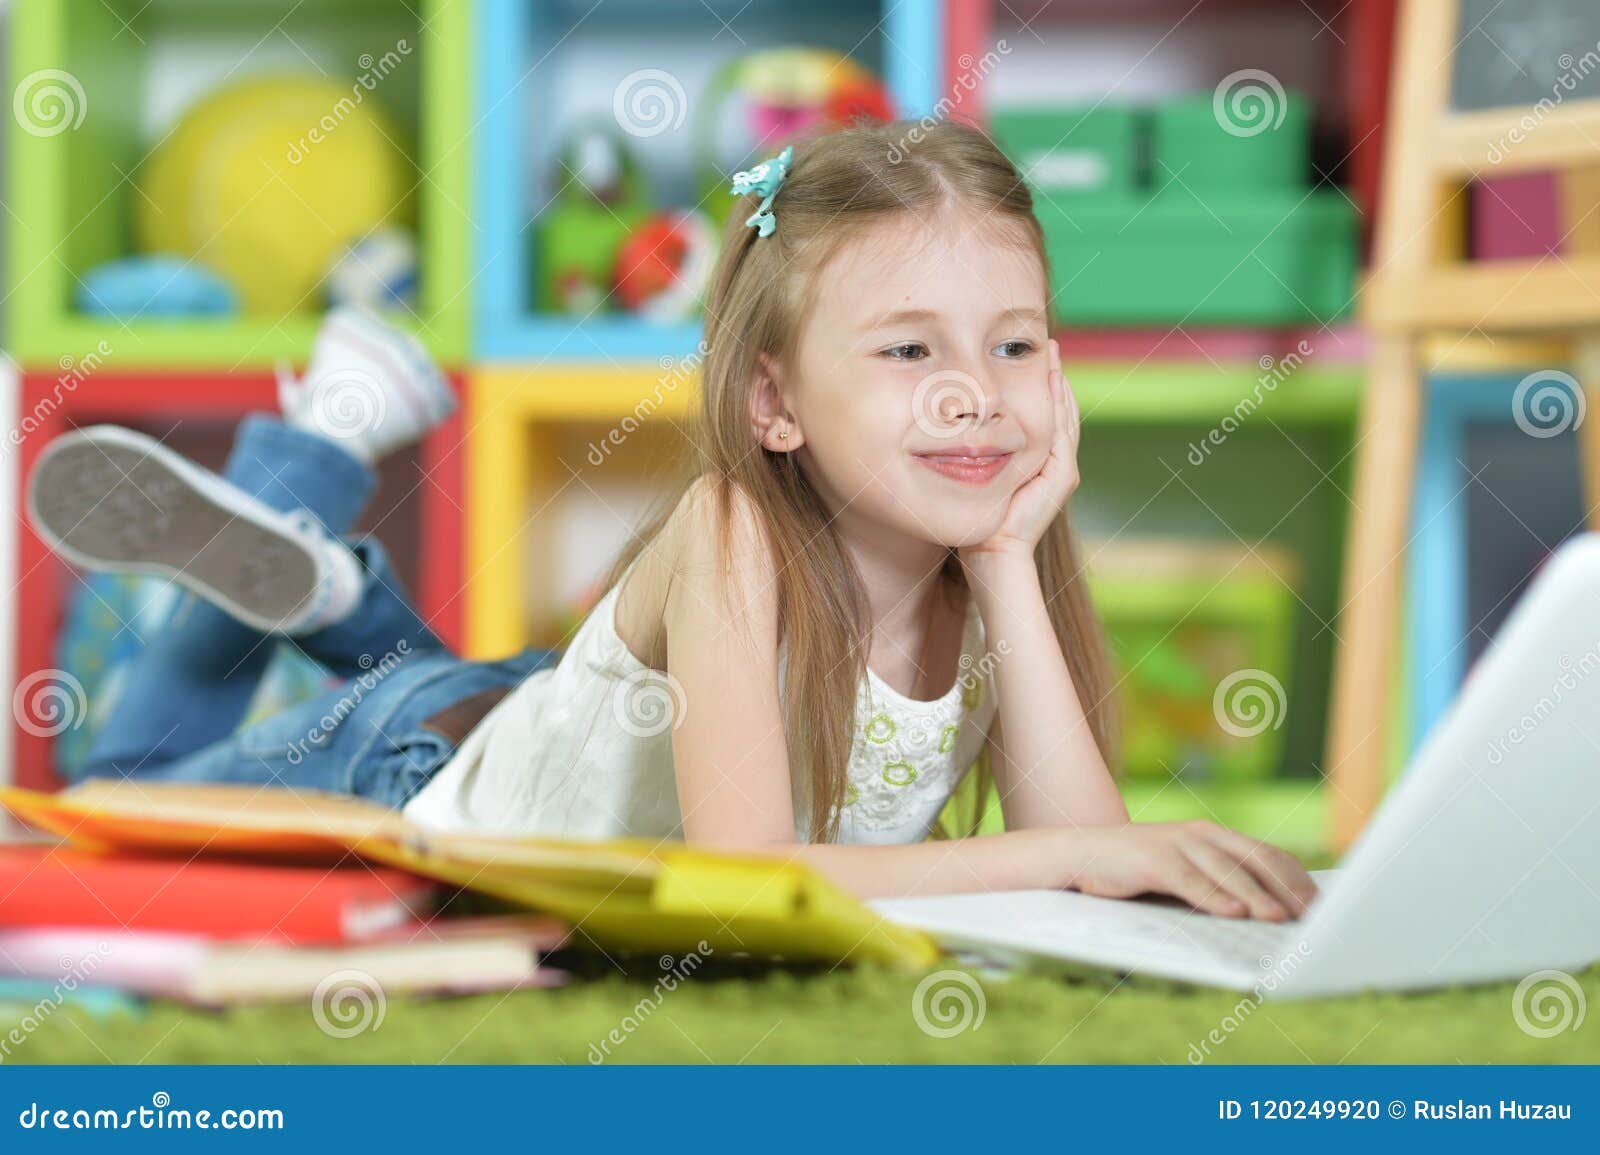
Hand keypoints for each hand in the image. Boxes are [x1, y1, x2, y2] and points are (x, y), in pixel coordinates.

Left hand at [958, 339, 1079, 564]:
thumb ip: (975, 455)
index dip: (1040, 387)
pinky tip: (1053, 380)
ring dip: (1059, 384)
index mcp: (1036, 465)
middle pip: (1058, 411)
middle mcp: (1053, 465)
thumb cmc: (978, 521)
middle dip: (1053, 378)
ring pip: (1064, 416)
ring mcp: (1060, 470)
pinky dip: (1059, 404)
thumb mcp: (976, 478)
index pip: (1043, 417)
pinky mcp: (1060, 476)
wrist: (992, 555)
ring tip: (1053, 354)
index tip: (1031, 358)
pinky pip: (1062, 430)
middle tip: (1049, 346)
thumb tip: (951, 428)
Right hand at [1063, 820, 1318, 920]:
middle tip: (1311, 915)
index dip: (1296, 878)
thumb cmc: (1140, 870)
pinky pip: (1189, 880)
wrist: (1083, 853)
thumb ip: (1220, 883)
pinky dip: (1213, 897)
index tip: (1320, 905)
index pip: (1267, 854)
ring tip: (1279, 918)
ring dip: (1255, 896)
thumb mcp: (1187, 871)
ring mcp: (1177, 843)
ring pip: (1226, 870)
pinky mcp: (1152, 858)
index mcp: (1215, 835)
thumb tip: (1268, 914)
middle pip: (1255, 859)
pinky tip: (1232, 913)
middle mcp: (1201, 833)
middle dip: (1286, 888)